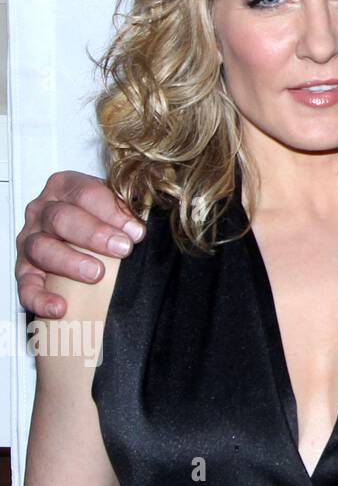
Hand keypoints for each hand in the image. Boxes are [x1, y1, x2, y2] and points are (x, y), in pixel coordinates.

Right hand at [17, 172, 142, 318]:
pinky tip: (59, 306)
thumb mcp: (119, 199)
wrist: (84, 236)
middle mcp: (44, 211)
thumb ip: (137, 194)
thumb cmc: (103, 218)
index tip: (136, 230)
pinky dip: (39, 297)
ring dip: (69, 262)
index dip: (112, 211)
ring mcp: (31, 240)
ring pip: (42, 248)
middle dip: (94, 234)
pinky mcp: (25, 270)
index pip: (86, 193)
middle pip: (62, 218)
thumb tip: (165, 179)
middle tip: (122, 248)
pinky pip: (25, 284)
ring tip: (97, 274)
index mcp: (66, 187)